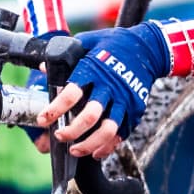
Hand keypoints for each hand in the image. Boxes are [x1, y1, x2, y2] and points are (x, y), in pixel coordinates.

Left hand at [34, 23, 169, 159]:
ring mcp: (124, 100)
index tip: (43, 119)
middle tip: (59, 136)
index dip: (55, 109)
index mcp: (94, 70)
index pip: (71, 94)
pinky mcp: (135, 110)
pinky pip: (122, 133)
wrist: (149, 48)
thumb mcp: (89, 41)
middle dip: (71, 131)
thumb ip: (67, 55)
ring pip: (107, 130)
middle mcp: (109, 87)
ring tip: (75, 150)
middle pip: (89, 116)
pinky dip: (108, 146)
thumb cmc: (115, 44)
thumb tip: (43, 67)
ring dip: (89, 144)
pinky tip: (95, 152)